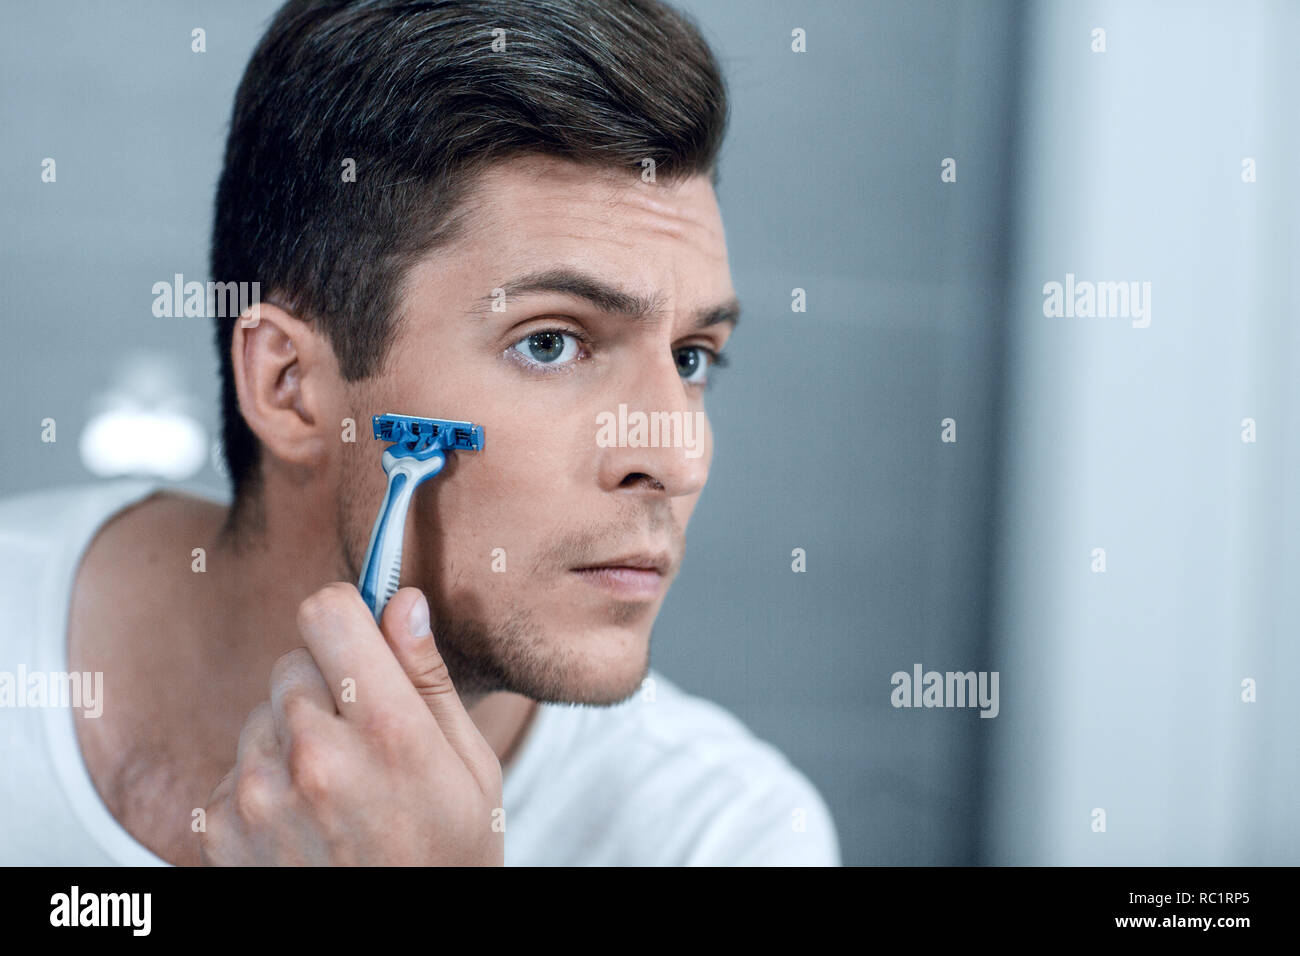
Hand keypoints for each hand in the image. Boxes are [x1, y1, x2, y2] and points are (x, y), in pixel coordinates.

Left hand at [199, 583, 503, 864]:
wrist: (403, 950)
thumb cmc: (449, 856)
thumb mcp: (470, 767)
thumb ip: (427, 678)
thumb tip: (403, 600)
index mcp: (387, 731)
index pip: (327, 612)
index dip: (345, 614)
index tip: (359, 637)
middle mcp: (315, 757)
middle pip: (292, 659)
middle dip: (324, 683)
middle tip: (362, 736)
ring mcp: (259, 796)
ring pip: (261, 713)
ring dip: (291, 735)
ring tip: (336, 789)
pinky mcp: (220, 829)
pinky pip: (235, 766)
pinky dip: (264, 783)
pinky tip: (305, 821)